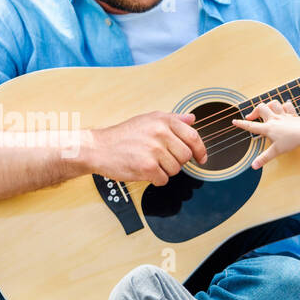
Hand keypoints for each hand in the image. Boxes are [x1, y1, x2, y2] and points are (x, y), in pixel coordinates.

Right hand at [88, 111, 206, 185]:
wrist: (98, 148)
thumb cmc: (123, 136)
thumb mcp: (148, 120)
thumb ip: (172, 119)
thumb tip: (192, 119)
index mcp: (163, 120)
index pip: (193, 137)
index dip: (200, 150)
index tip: (201, 158)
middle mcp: (160, 133)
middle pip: (185, 156)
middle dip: (176, 161)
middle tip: (161, 159)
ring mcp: (154, 150)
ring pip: (175, 170)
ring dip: (164, 171)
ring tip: (148, 162)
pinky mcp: (147, 167)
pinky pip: (163, 180)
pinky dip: (155, 179)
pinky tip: (144, 170)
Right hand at [233, 100, 299, 168]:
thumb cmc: (291, 143)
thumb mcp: (276, 152)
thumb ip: (264, 159)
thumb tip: (253, 167)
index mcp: (268, 128)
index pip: (252, 126)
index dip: (241, 124)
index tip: (234, 121)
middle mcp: (274, 119)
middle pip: (260, 108)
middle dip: (254, 111)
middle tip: (251, 117)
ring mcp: (284, 115)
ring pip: (273, 103)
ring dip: (268, 105)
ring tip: (266, 110)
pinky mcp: (293, 115)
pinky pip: (287, 105)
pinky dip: (284, 106)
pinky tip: (282, 109)